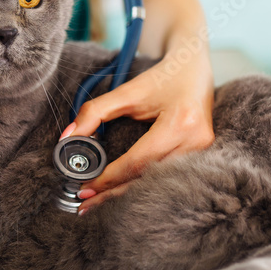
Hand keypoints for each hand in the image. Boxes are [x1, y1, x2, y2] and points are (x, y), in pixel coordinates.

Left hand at [63, 48, 214, 213]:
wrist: (193, 67)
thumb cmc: (162, 77)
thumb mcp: (127, 91)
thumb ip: (94, 112)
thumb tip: (68, 137)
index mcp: (180, 123)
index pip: (139, 161)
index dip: (110, 177)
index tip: (85, 187)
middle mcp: (196, 141)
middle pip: (148, 178)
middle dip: (114, 192)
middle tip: (85, 203)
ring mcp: (202, 150)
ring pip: (157, 182)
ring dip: (126, 192)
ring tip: (98, 201)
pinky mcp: (202, 155)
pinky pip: (167, 176)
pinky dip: (142, 184)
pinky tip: (123, 191)